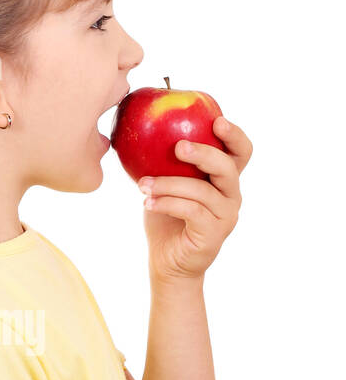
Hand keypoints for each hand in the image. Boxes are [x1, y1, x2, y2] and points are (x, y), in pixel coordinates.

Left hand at [139, 116, 252, 281]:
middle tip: (177, 146)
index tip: (217, 119)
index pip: (240, 152)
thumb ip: (163, 162)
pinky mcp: (214, 233)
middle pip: (228, 167)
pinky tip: (147, 202)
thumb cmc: (165, 217)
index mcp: (222, 179)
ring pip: (202, 190)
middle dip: (204, 153)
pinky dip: (167, 203)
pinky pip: (192, 211)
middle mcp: (230, 195)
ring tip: (142, 185)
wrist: (167, 260)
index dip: (235, 135)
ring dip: (168, 184)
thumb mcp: (163, 184)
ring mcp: (225, 216)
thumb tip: (138, 130)